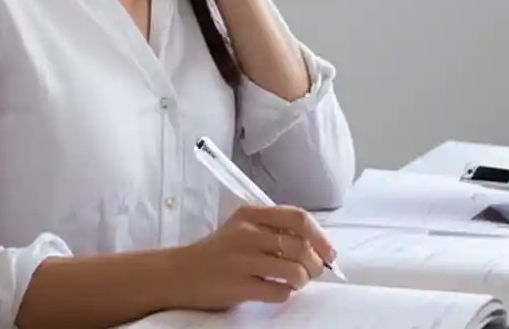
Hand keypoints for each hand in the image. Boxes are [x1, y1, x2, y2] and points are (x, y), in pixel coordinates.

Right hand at [166, 204, 336, 311]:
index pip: (298, 218)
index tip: (329, 252)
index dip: (320, 236)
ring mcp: (241, 259)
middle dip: (316, 263)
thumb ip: (273, 229)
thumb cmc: (218, 252)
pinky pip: (278, 291)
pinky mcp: (238, 285)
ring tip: (296, 282)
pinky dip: (286, 293)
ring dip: (302, 279)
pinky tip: (278, 291)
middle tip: (316, 272)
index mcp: (251, 214)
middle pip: (300, 246)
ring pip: (293, 270)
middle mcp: (247, 233)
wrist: (179, 274)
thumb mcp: (242, 228)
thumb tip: (316, 244)